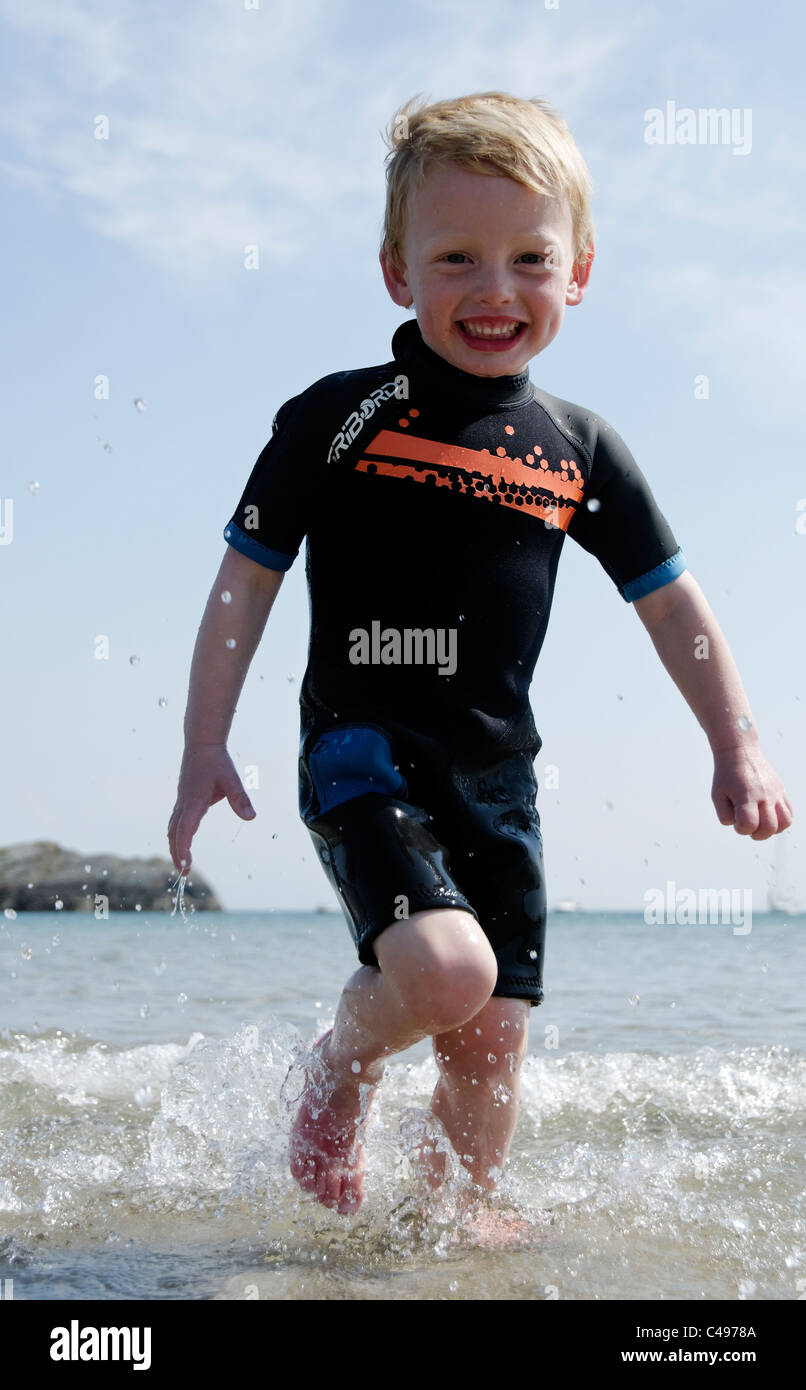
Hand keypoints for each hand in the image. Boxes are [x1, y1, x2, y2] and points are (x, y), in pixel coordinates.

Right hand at [167, 743, 255, 872]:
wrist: (201, 743)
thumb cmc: (217, 761)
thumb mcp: (232, 780)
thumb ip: (240, 799)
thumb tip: (251, 817)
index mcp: (193, 803)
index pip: (184, 832)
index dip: (183, 850)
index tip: (185, 867)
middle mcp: (184, 804)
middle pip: (174, 835)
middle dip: (177, 854)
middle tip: (184, 873)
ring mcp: (182, 801)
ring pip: (172, 828)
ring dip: (175, 845)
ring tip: (182, 862)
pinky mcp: (184, 797)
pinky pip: (176, 821)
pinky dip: (176, 835)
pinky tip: (182, 840)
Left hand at [711, 744, 792, 838]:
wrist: (739, 751)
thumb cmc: (726, 775)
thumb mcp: (717, 795)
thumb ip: (725, 815)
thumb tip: (738, 826)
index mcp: (746, 795)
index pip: (749, 824)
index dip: (741, 829)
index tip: (736, 820)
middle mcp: (764, 795)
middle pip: (770, 827)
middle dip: (757, 834)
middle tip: (749, 825)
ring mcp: (775, 792)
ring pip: (785, 822)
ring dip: (773, 829)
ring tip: (761, 822)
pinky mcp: (781, 790)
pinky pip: (789, 812)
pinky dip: (781, 820)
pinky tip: (767, 815)